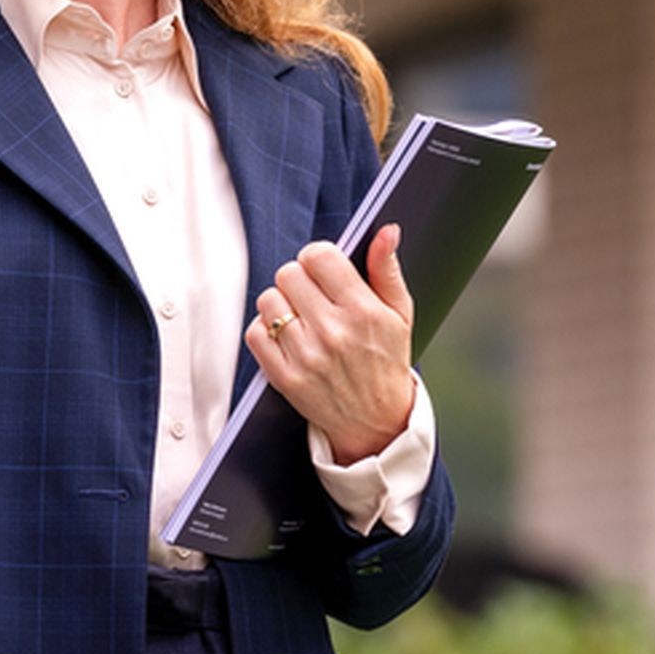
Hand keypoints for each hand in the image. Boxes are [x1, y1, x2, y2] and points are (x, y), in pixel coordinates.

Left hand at [251, 223, 418, 466]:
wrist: (376, 422)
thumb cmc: (386, 362)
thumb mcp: (399, 315)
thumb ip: (387, 270)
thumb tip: (386, 231)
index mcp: (363, 311)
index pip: (319, 256)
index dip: (317, 257)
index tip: (322, 269)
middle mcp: (333, 332)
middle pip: (288, 274)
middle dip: (298, 279)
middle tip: (312, 296)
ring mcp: (306, 357)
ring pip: (268, 301)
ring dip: (281, 304)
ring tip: (301, 318)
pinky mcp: (284, 378)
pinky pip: (256, 333)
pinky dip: (266, 331)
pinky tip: (287, 337)